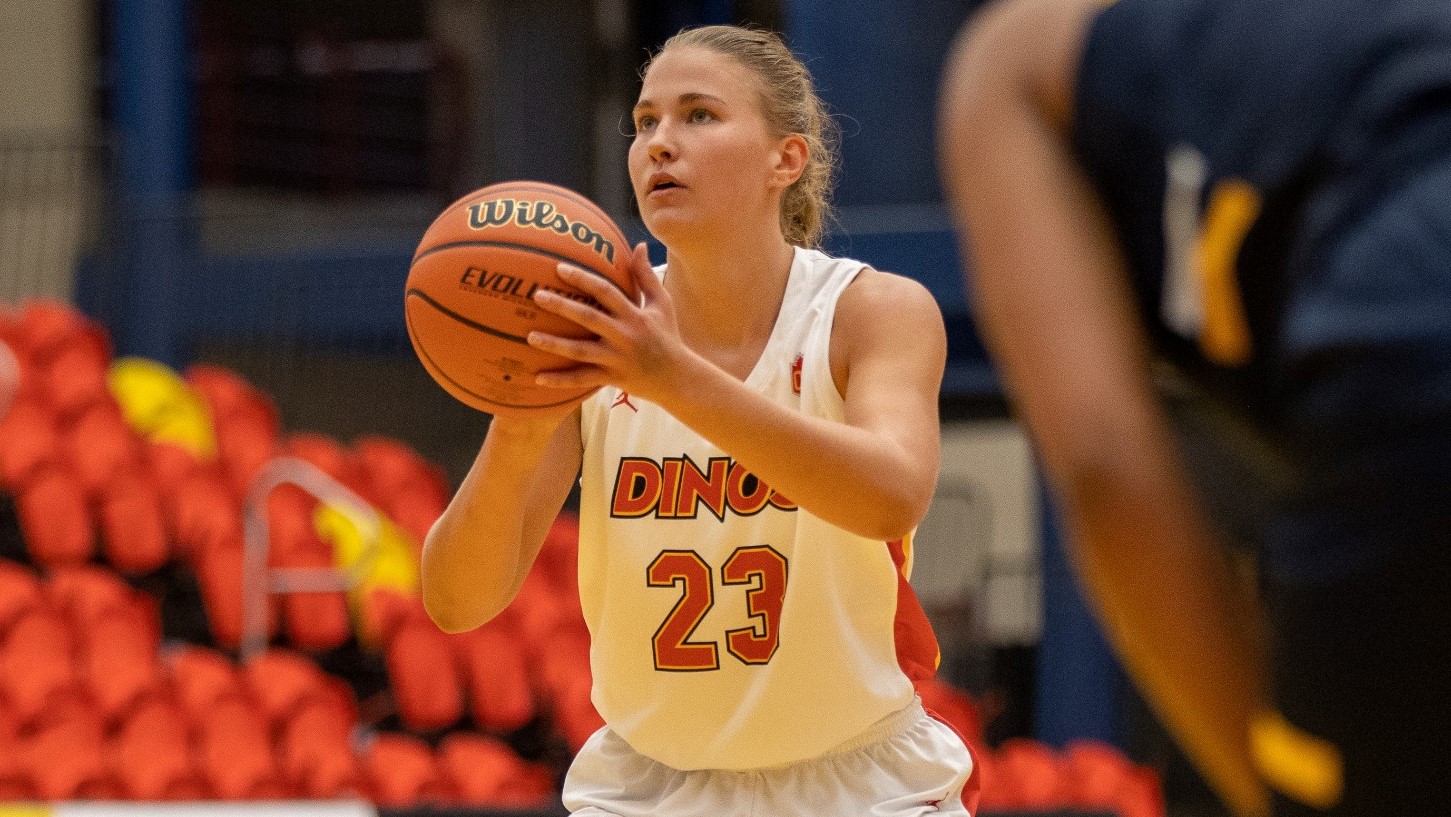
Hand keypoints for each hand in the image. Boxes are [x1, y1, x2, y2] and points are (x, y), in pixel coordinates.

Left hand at [525, 242, 689, 404]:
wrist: (678, 377)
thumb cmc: (667, 336)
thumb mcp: (662, 304)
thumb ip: (646, 275)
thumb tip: (638, 245)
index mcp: (634, 315)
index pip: (605, 292)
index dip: (583, 279)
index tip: (559, 268)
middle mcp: (624, 335)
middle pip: (589, 318)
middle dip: (563, 306)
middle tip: (537, 296)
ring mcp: (616, 359)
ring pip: (581, 351)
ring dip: (554, 344)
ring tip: (530, 336)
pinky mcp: (611, 378)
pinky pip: (582, 379)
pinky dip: (561, 381)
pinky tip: (538, 378)